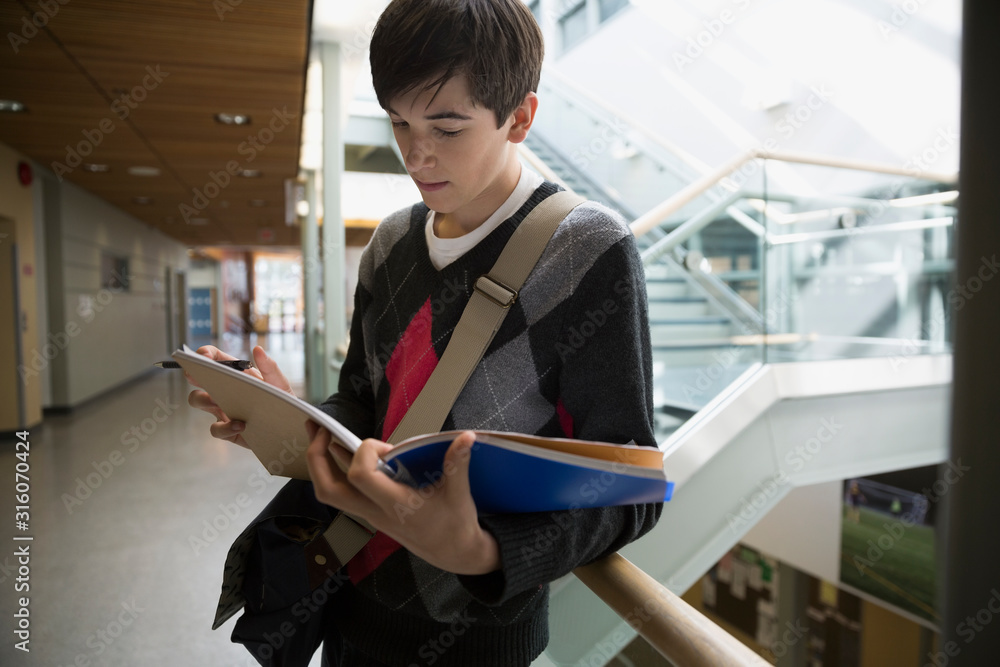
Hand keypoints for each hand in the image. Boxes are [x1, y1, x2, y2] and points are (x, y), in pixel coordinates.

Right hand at [186, 345, 291, 448]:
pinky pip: (216, 429)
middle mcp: (224, 390)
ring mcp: (223, 409)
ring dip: (203, 400)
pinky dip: (225, 428)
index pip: (215, 358)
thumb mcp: (279, 383)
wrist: (288, 427)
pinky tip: (240, 425)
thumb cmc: (281, 400)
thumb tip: (258, 349)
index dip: (204, 354)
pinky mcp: (227, 430)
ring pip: (198, 401)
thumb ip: (270, 367)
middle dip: (193, 375)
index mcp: (236, 374)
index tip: (203, 357)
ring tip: (216, 401)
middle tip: (196, 375)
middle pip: (198, 379)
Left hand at [305, 424, 500, 575]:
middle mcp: (376, 511)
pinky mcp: (371, 512)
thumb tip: (467, 436)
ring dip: (321, 464)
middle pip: (328, 490)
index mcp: (396, 504)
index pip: (361, 476)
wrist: (453, 553)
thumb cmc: (456, 524)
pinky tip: (340, 450)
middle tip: (320, 430)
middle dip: (317, 458)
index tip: (387, 447)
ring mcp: (370, 514)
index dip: (366, 452)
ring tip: (321, 435)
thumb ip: (458, 464)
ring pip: (330, 493)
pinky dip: (337, 470)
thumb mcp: (459, 494)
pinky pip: (344, 492)